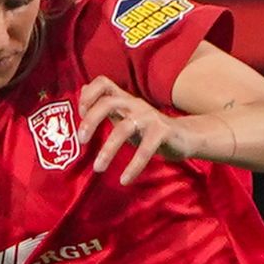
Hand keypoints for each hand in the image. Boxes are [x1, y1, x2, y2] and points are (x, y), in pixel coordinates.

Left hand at [77, 76, 193, 184]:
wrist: (183, 136)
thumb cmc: (147, 128)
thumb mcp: (123, 116)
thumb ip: (105, 106)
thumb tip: (83, 91)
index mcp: (123, 99)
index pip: (103, 83)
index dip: (88, 95)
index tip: (80, 114)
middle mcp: (134, 104)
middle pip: (108, 103)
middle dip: (91, 120)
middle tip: (82, 141)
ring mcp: (149, 117)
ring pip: (124, 129)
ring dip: (108, 150)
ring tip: (98, 168)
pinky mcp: (162, 132)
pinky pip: (145, 149)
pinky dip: (133, 166)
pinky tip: (124, 180)